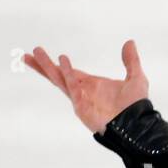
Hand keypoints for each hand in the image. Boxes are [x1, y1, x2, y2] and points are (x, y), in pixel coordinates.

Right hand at [23, 39, 149, 134]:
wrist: (138, 125)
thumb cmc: (136, 106)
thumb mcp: (136, 78)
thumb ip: (131, 61)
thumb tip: (130, 42)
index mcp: (91, 85)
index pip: (69, 72)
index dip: (57, 64)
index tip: (42, 57)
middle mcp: (83, 92)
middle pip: (59, 76)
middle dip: (44, 65)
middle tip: (29, 54)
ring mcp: (81, 100)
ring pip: (60, 81)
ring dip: (48, 68)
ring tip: (35, 55)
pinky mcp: (82, 108)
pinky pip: (73, 88)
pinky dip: (67, 75)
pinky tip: (62, 62)